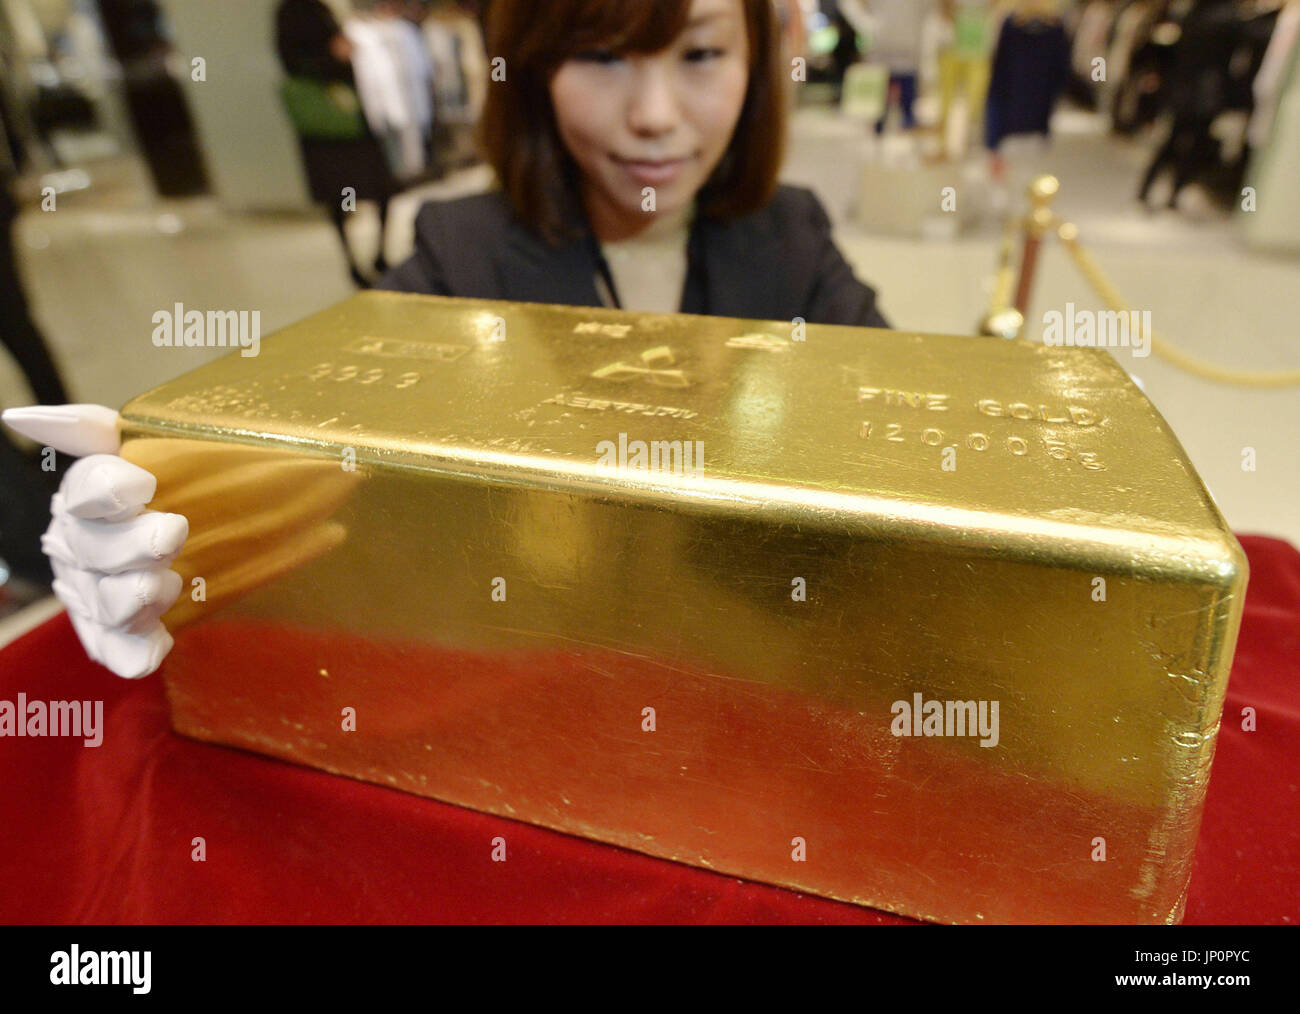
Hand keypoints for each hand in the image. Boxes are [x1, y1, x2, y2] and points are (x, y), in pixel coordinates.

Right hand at [2, 404, 187, 678]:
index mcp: (88, 496)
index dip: (107, 489)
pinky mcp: (115, 630)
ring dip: (136, 598)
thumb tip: (17, 418)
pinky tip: (154, 651)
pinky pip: (116, 649)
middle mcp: (83, 545)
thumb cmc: (174, 482)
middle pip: (95, 549)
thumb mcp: (138, 444)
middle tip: (172, 533)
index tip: (142, 486)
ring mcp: (96, 591)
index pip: (85, 490)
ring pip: (104, 602)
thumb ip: (85, 429)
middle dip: (132, 545)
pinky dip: (132, 653)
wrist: (212, 532)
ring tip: (167, 587)